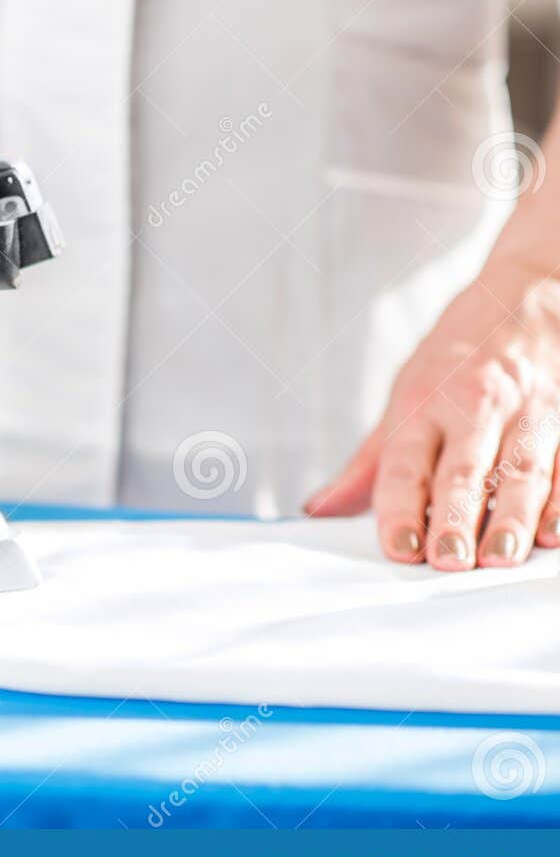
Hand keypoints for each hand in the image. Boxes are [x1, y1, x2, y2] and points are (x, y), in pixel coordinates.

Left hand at [306, 262, 559, 569]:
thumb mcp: (403, 397)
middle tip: (449, 561)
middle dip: (456, 518)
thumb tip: (321, 508)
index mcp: (423, 404)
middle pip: (464, 470)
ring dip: (512, 517)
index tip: (399, 548)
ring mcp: (528, 411)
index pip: (405, 463)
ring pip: (522, 470)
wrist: (527, 295)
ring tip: (501, 556)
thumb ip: (369, 463)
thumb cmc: (457, 356)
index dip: (401, 508)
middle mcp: (475, 406)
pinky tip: (552, 534)